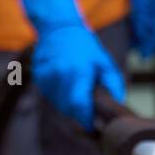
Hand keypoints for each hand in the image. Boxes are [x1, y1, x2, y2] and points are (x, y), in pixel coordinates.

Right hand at [14, 0, 126, 129]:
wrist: (58, 28)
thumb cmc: (84, 45)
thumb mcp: (104, 62)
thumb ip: (113, 84)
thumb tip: (116, 106)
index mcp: (77, 71)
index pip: (80, 105)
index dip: (86, 119)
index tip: (92, 126)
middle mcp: (59, 75)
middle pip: (69, 108)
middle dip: (80, 112)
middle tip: (88, 107)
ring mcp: (46, 78)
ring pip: (59, 105)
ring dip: (70, 105)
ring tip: (77, 88)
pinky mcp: (39, 79)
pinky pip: (51, 97)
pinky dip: (60, 97)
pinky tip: (66, 84)